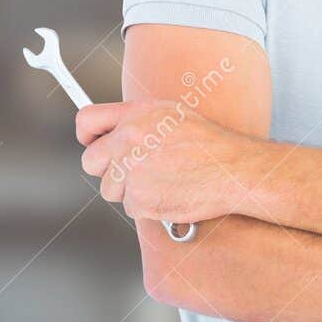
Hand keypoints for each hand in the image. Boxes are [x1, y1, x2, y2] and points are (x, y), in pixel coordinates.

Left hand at [76, 100, 254, 224]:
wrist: (234, 170)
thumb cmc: (210, 144)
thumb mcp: (173, 115)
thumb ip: (138, 121)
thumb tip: (113, 133)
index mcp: (136, 115)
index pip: (86, 120)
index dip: (87, 136)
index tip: (93, 144)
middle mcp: (129, 140)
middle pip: (90, 161)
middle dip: (108, 170)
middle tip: (133, 172)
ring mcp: (132, 170)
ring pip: (111, 188)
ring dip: (130, 190)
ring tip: (162, 180)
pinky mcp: (140, 198)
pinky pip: (130, 206)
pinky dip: (147, 205)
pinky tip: (169, 193)